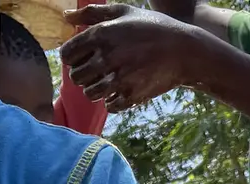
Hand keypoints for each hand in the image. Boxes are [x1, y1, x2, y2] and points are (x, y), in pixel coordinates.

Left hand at [61, 5, 198, 112]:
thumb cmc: (152, 27)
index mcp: (101, 34)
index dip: (72, 57)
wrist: (184, 50)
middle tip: (96, 71)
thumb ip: (92, 12)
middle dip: (83, 75)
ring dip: (96, 89)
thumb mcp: (124, 11)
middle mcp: (107, 57)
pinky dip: (112, 101)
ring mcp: (120, 78)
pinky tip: (120, 91)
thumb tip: (65, 17)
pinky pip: (109, 106)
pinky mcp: (132, 95)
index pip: (67, 54)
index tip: (83, 57)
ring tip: (108, 82)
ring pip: (90, 93)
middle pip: (76, 76)